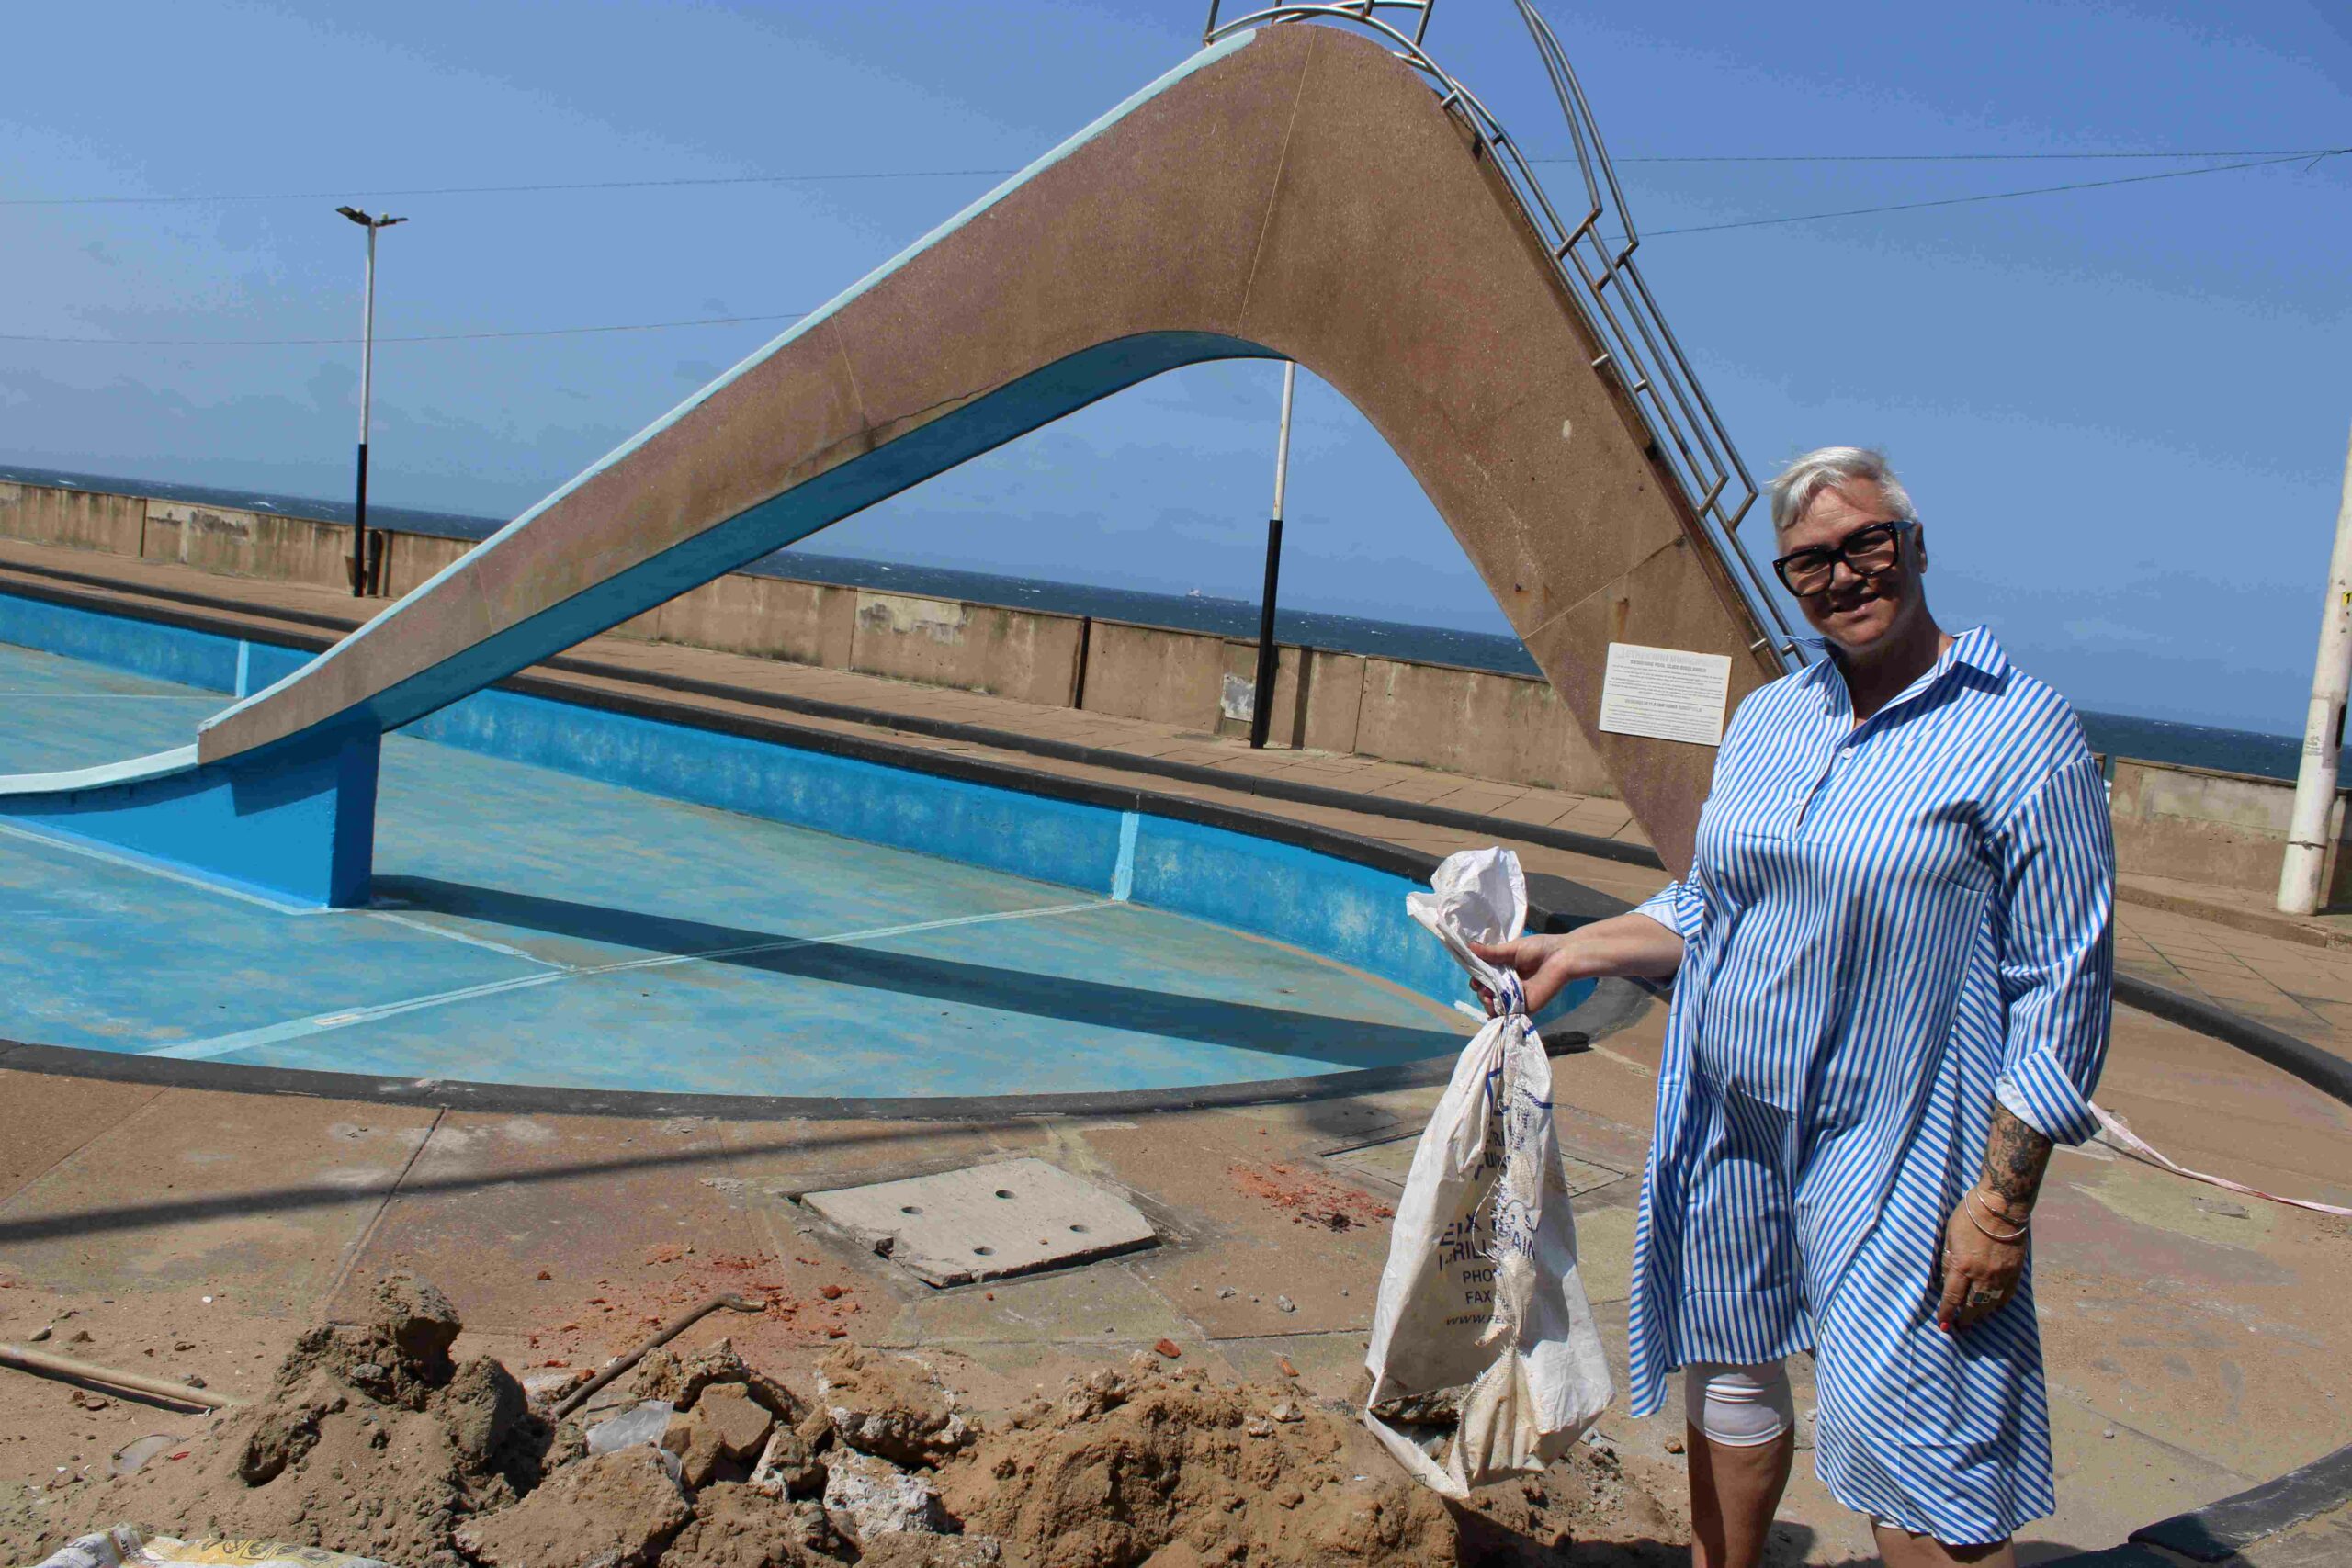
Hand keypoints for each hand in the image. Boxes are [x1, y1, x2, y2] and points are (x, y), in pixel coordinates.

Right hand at [1467, 933, 1586, 1014]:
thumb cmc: (1539, 948)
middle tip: (1482, 988)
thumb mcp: (1511, 949)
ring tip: (1488, 997)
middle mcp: (1509, 984)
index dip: (1478, 980)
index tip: (1475, 979)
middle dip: (1481, 992)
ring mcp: (1516, 997)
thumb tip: (1470, 946)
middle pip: (1488, 993)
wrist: (1562, 956)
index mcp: (1505, 970)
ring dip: (1487, 1003)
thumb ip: (1491, 953)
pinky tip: (1493, 1008)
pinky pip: (1508, 1014)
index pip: (1485, 978)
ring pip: (1495, 1005)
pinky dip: (1498, 1014)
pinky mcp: (1525, 1007)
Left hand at [1936, 1190, 2026, 1332]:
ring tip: (1974, 1318)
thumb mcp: (1950, 1237)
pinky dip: (1998, 1305)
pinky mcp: (2015, 1272)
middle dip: (1964, 1319)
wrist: (2001, 1207)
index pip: (1952, 1298)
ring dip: (1980, 1314)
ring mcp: (2001, 1276)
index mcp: (1963, 1266)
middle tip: (1959, 1326)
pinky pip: (2007, 1296)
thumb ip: (1949, 1261)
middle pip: (1972, 1306)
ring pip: (1990, 1304)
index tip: (1943, 1325)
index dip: (1947, 1313)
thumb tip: (1948, 1280)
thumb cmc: (1969, 1217)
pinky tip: (1992, 1307)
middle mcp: (1983, 1276)